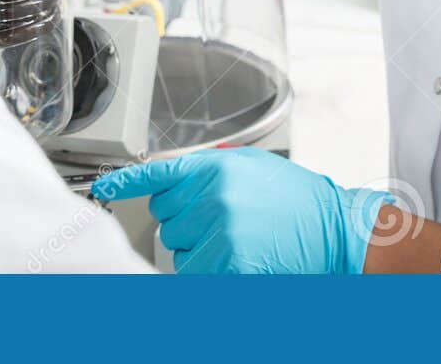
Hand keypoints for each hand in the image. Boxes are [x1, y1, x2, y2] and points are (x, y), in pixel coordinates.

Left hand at [92, 148, 391, 273]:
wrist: (334, 231)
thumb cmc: (298, 202)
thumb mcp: (252, 169)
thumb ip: (210, 173)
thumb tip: (172, 187)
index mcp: (217, 166)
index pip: (158, 173)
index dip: (127, 182)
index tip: (106, 187)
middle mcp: (213, 195)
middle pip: (165, 215)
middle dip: (187, 221)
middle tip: (226, 219)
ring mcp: (219, 230)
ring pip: (178, 247)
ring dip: (199, 248)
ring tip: (239, 239)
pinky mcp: (227, 263)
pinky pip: (193, 273)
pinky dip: (208, 272)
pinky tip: (237, 260)